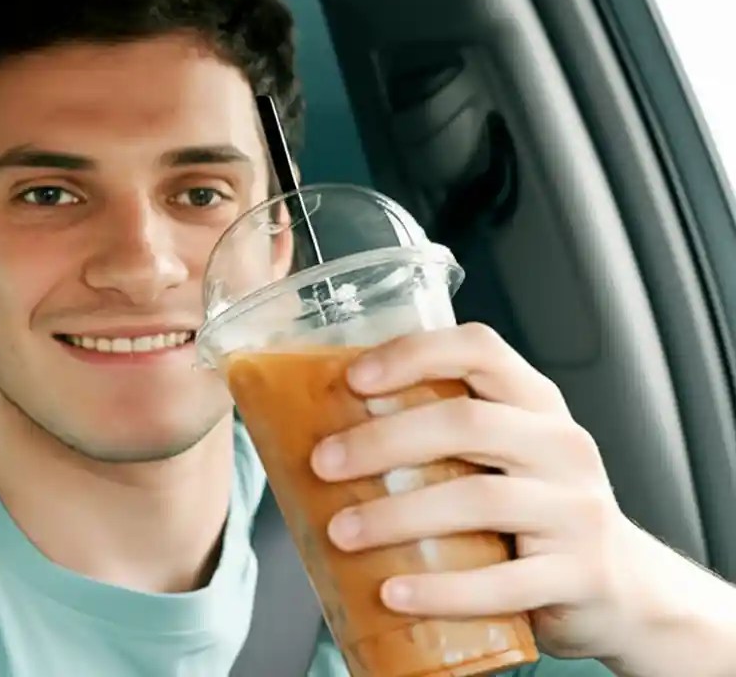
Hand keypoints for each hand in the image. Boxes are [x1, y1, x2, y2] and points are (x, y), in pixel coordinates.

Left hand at [308, 322, 724, 668]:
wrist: (622, 588)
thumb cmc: (531, 513)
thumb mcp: (499, 458)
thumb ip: (436, 439)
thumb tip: (319, 433)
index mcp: (535, 404)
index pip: (480, 350)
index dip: (414, 354)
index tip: (352, 378)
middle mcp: (561, 445)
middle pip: (466, 423)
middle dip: (382, 441)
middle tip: (322, 464)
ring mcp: (576, 510)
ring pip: (478, 500)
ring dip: (396, 516)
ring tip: (341, 533)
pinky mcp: (581, 574)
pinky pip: (502, 583)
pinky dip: (440, 590)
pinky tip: (392, 593)